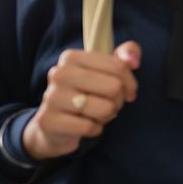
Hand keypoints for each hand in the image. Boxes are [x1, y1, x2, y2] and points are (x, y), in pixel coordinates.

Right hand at [22, 41, 140, 160]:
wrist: (53, 125)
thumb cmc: (86, 93)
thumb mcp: (106, 69)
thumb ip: (126, 53)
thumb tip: (133, 61)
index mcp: (72, 57)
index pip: (119, 67)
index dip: (130, 83)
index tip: (127, 91)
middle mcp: (59, 74)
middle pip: (114, 88)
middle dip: (119, 100)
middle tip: (109, 104)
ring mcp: (51, 97)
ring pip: (105, 109)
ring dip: (107, 116)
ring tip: (96, 114)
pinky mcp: (49, 121)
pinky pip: (90, 127)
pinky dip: (94, 129)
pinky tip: (85, 125)